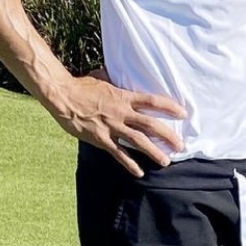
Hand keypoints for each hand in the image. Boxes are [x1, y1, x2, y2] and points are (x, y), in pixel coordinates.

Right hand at [52, 73, 186, 176]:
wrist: (62, 96)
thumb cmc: (82, 86)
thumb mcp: (103, 78)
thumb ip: (115, 80)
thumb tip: (120, 73)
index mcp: (124, 96)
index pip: (152, 101)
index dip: (169, 107)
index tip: (183, 113)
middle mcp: (122, 112)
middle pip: (150, 125)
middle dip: (168, 136)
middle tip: (181, 146)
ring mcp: (112, 126)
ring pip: (138, 141)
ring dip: (153, 152)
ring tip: (166, 161)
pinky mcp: (101, 138)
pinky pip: (118, 153)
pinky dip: (130, 164)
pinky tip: (139, 172)